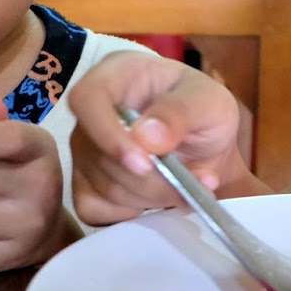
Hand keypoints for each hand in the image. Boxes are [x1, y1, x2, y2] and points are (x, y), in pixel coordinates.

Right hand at [66, 50, 260, 226]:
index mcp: (114, 78)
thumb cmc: (200, 107)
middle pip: (102, 158)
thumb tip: (147, 137)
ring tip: (188, 184)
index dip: (107, 134)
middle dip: (153, 179)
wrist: (201, 139)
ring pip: (106, 189)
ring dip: (153, 196)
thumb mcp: (208, 101)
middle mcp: (88, 116)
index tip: (143, 163)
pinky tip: (160, 196)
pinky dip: (135, 213)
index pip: (86, 100)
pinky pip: (98, 211)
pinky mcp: (85, 187)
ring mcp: (82, 153)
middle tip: (200, 181)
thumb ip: (181, 113)